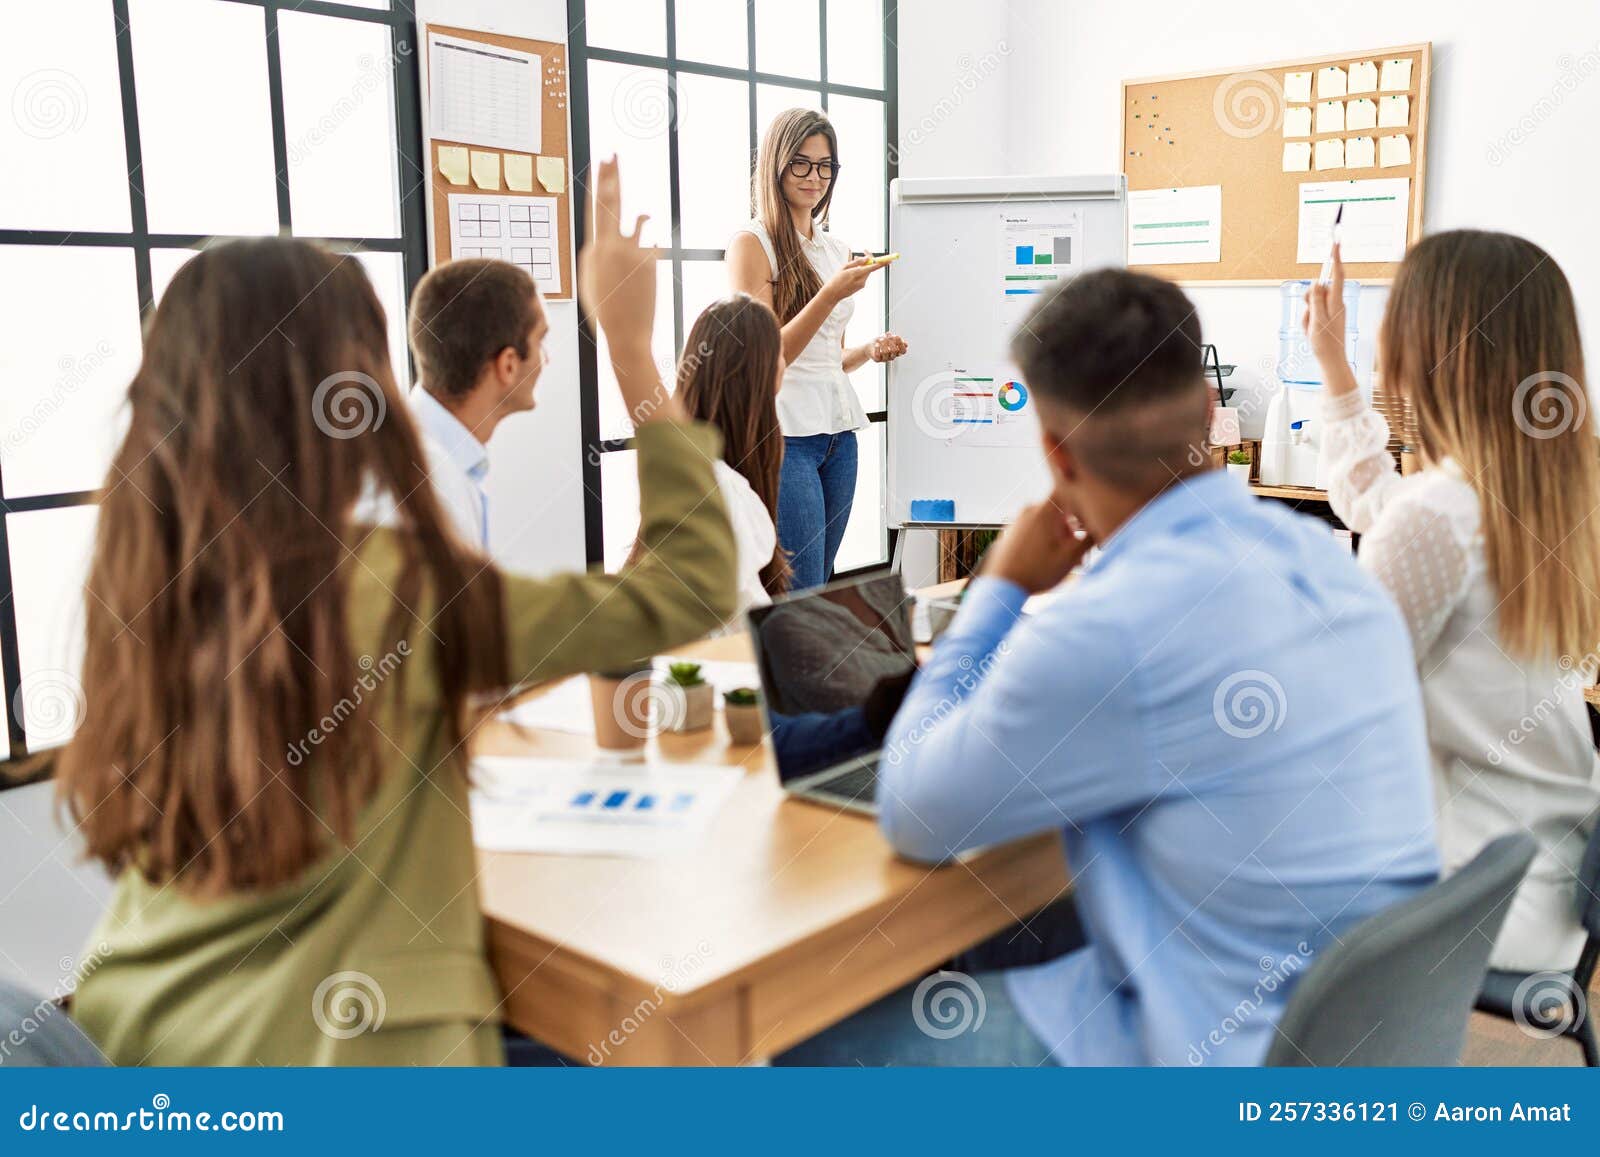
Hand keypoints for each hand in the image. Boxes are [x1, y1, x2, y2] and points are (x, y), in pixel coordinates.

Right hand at [577, 156, 658, 352]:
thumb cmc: (607, 310)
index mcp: (591, 250)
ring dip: (642, 220)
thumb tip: (603, 236)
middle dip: (612, 175)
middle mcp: (609, 246)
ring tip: (641, 235)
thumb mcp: (592, 280)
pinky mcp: (650, 260)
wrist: (626, 334)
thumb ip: (597, 254)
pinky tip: (644, 273)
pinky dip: (649, 252)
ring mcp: (631, 252)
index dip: (599, 184)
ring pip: (641, 220)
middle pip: (611, 202)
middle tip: (612, 153)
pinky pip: (652, 245)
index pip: (594, 209)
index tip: (601, 163)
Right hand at [822, 256, 879, 304]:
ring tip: (852, 264)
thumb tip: (867, 259)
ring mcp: (862, 284)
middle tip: (862, 253)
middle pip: (871, 268)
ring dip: (863, 266)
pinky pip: (863, 276)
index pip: (874, 267)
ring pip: (867, 272)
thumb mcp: (845, 267)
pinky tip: (852, 272)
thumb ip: (857, 262)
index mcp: (857, 273)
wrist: (833, 294)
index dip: (882, 262)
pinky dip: (861, 272)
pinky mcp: (861, 287)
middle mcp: (862, 280)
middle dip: (869, 260)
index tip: (889, 260)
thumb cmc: (836, 280)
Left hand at [869, 332, 908, 362]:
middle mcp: (892, 356)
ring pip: (886, 352)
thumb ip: (896, 339)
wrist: (869, 346)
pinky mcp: (877, 360)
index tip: (897, 337)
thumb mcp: (888, 337)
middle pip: (895, 350)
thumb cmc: (880, 341)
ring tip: (881, 339)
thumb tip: (905, 344)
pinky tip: (876, 344)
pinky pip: (878, 355)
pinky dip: (877, 348)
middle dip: (891, 341)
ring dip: (884, 343)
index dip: (901, 344)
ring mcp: (885, 359)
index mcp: (896, 352)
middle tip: (887, 336)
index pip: (903, 351)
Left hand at [981, 500, 1094, 595]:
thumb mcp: (1070, 556)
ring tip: (1066, 561)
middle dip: (1073, 529)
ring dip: (1060, 538)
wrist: (1003, 587)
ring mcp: (1018, 521)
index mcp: (1044, 510)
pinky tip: (1049, 561)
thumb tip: (1102, 528)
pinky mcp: (1012, 533)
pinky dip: (1045, 541)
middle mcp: (1029, 510)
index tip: (1090, 515)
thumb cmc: (1034, 572)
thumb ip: (1089, 538)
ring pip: (1047, 523)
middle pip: (1060, 511)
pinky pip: (1034, 531)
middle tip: (1080, 553)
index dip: (1083, 501)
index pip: (1069, 491)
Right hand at [1301, 245, 1357, 396]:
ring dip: (1308, 314)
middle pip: (1319, 289)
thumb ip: (1316, 300)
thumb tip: (1318, 282)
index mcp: (1336, 302)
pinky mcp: (1329, 317)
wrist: (1332, 361)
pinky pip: (1314, 313)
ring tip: (1312, 329)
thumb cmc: (1326, 344)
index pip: (1337, 275)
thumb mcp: (1317, 320)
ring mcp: (1333, 310)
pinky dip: (1310, 321)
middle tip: (1309, 316)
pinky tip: (1313, 332)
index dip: (1335, 258)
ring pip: (1314, 302)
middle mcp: (1337, 303)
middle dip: (1309, 299)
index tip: (1335, 244)